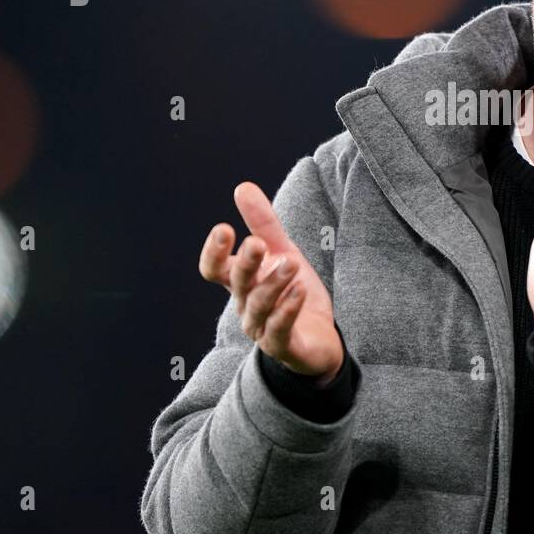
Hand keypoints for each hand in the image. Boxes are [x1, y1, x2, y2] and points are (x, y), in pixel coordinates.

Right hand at [198, 182, 342, 384]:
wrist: (320, 339)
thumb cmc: (293, 292)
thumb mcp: (282, 252)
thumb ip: (263, 223)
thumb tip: (242, 186)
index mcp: (240, 282)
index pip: (213, 269)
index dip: (214, 252)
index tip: (224, 229)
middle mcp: (244, 305)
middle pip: (236, 283)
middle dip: (246, 263)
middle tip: (258, 244)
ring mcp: (261, 328)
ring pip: (259, 306)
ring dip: (273, 284)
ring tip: (291, 265)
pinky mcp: (283, 347)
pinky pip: (279, 330)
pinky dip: (287, 311)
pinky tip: (299, 292)